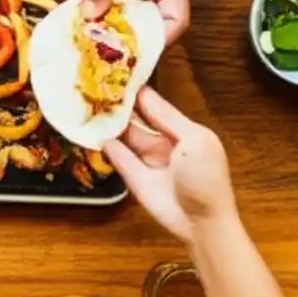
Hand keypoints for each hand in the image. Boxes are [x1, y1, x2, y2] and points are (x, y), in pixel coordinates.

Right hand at [102, 87, 235, 243]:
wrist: (203, 221)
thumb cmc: (207, 177)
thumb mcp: (194, 139)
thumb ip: (166, 117)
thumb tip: (144, 95)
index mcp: (184, 131)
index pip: (157, 106)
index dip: (139, 92)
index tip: (118, 75)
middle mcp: (164, 143)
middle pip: (138, 120)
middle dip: (121, 107)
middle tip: (97, 89)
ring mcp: (149, 161)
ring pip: (126, 137)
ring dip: (111, 125)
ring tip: (90, 107)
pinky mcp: (136, 179)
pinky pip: (119, 158)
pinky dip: (107, 147)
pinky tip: (95, 134)